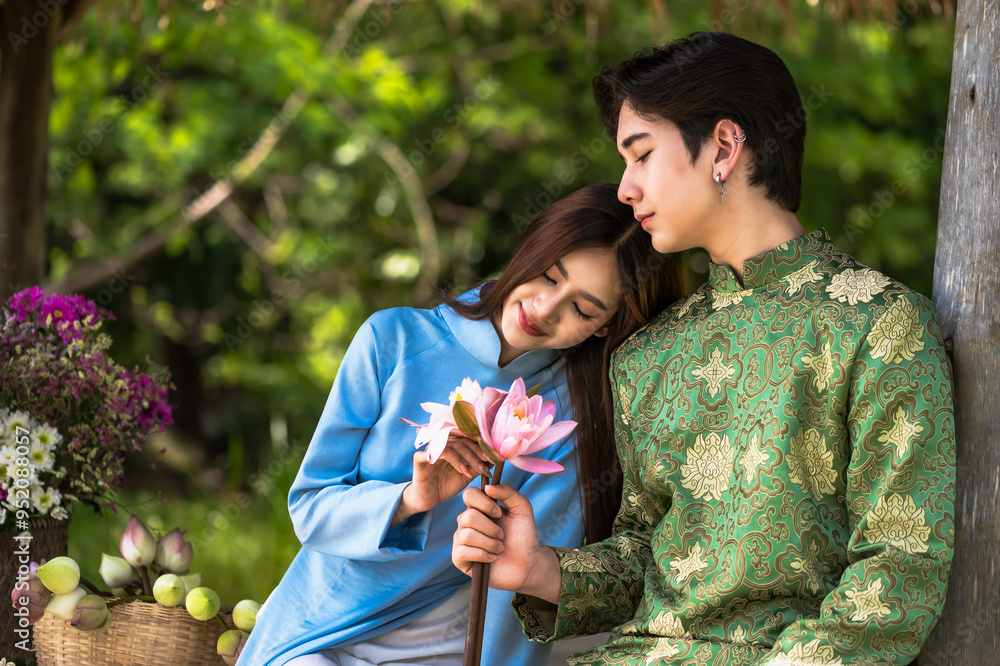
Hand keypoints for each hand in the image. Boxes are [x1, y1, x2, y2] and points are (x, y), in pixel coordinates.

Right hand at [392, 432, 490, 524]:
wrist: (428, 500)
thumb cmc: (446, 485)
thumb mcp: (466, 475)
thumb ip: (477, 466)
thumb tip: (495, 458)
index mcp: (451, 445)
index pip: (467, 438)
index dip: (481, 444)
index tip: (494, 454)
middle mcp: (440, 443)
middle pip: (460, 441)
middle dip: (475, 451)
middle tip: (486, 462)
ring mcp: (429, 449)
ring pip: (450, 446)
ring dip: (465, 457)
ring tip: (473, 470)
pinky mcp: (419, 458)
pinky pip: (433, 453)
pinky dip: (450, 459)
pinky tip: (461, 470)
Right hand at [452, 483, 560, 601]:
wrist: (527, 564)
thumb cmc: (523, 536)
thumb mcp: (522, 508)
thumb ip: (508, 492)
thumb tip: (487, 487)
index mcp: (479, 508)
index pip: (469, 494)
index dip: (484, 503)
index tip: (499, 513)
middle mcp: (467, 522)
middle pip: (468, 516)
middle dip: (491, 528)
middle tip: (502, 536)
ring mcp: (461, 540)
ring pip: (466, 535)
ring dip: (489, 543)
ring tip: (500, 548)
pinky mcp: (459, 558)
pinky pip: (463, 552)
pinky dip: (482, 555)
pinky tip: (492, 558)